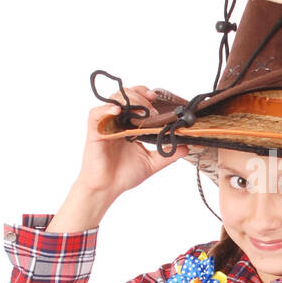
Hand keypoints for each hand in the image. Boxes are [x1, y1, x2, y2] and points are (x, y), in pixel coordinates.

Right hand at [46, 87, 187, 231]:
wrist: (108, 188)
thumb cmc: (124, 174)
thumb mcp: (151, 162)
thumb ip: (168, 154)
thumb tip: (187, 147)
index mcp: (130, 125)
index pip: (136, 99)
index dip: (145, 94)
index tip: (156, 97)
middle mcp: (117, 121)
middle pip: (126, 95)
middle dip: (140, 96)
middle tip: (152, 110)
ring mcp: (106, 125)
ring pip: (113, 100)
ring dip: (128, 100)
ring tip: (139, 111)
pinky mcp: (95, 131)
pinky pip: (96, 113)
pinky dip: (106, 109)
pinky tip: (117, 111)